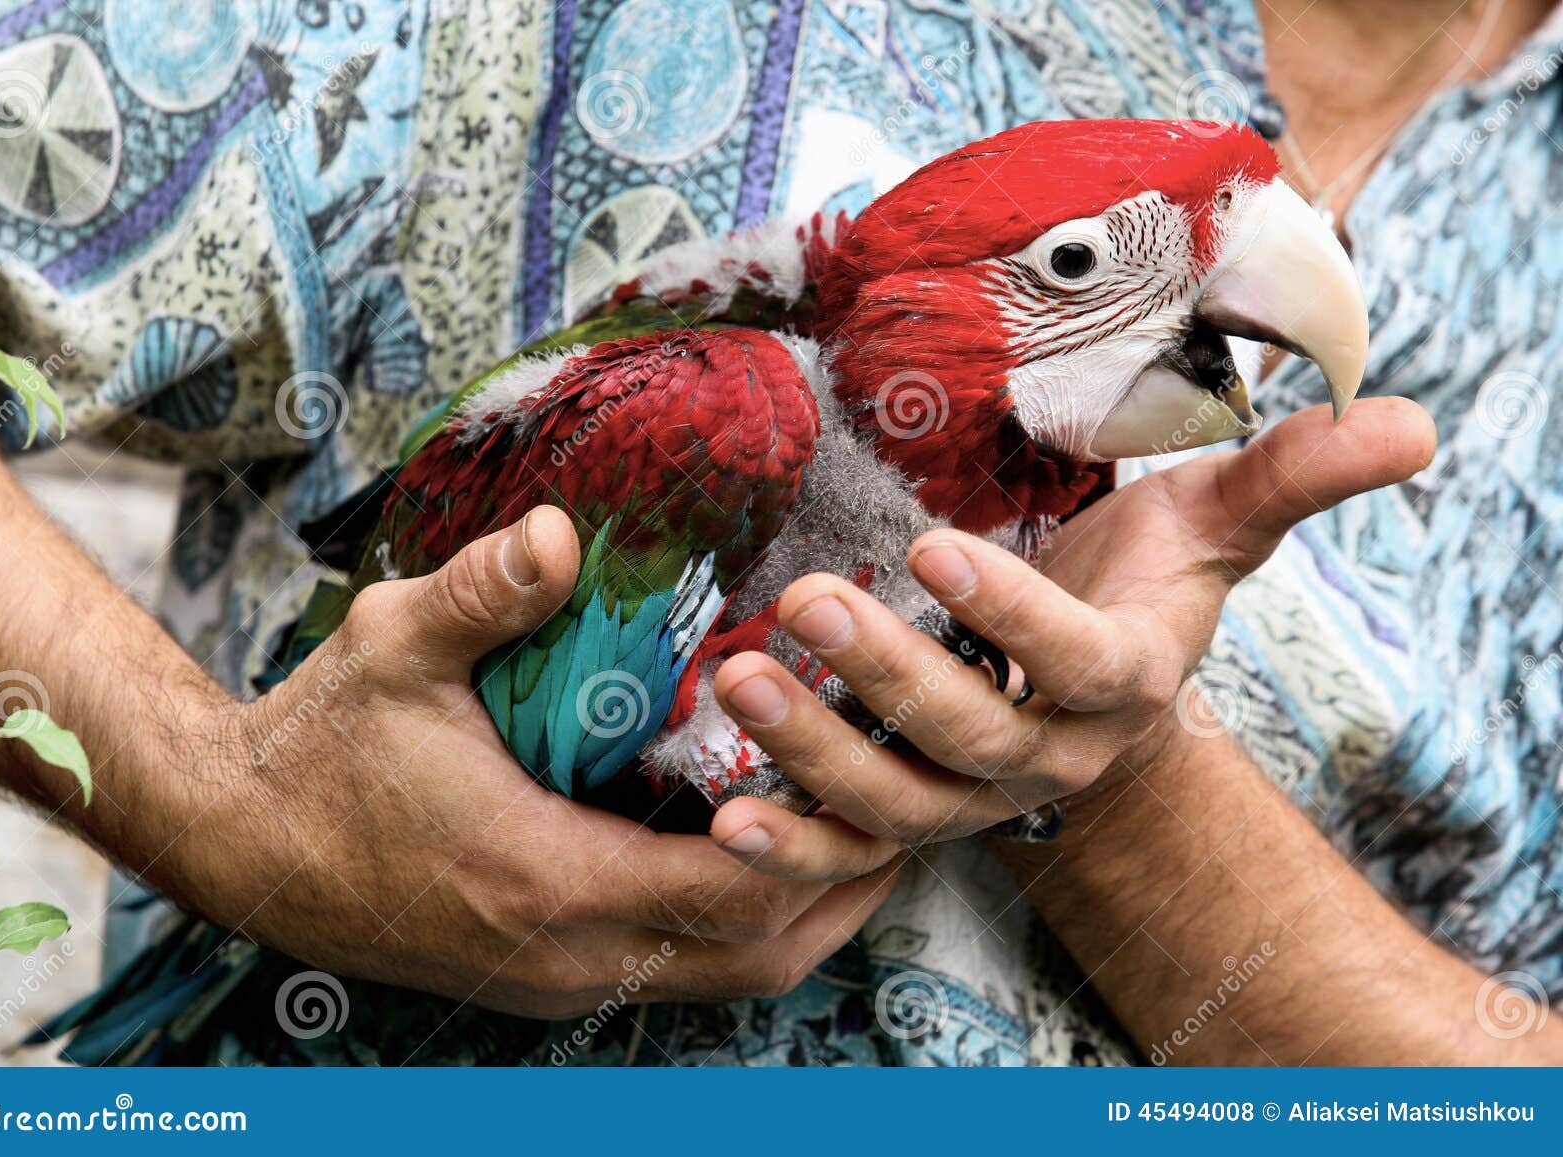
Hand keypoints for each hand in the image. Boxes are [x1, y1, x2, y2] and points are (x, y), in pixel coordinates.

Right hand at [153, 508, 894, 1016]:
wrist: (242, 840)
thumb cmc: (321, 744)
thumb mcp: (392, 646)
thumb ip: (483, 591)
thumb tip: (564, 531)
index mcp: (547, 878)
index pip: (733, 890)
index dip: (824, 840)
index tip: (882, 771)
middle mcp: (566, 952)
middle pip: (759, 953)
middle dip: (847, 888)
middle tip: (906, 802)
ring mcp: (557, 975)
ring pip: (727, 975)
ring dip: (805, 911)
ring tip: (860, 827)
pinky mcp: (545, 973)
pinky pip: (679, 967)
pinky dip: (741, 920)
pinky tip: (762, 849)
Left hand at [707, 398, 1436, 879]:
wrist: (1087, 664)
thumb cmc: (1142, 577)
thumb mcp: (1213, 516)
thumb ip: (1292, 472)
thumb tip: (1413, 424)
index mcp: (1123, 684)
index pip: (1077, 663)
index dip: (1012, 615)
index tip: (933, 544)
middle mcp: (1048, 757)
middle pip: (973, 740)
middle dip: (890, 680)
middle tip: (808, 606)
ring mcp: (971, 796)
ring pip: (899, 802)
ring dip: (817, 753)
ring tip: (741, 685)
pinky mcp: (908, 812)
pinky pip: (852, 853)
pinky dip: (793, 848)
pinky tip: (727, 821)